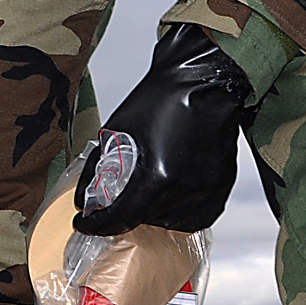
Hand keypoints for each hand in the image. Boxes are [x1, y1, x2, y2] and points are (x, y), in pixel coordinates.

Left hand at [75, 25, 251, 235]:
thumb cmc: (162, 98)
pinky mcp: (221, 185)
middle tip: (115, 202)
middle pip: (146, 222)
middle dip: (125, 215)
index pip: (122, 217)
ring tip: (143, 197)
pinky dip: (181, 214)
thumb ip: (96, 170)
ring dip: (154, 216)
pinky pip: (200, 216)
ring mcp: (206, 189)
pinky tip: (169, 198)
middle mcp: (185, 189)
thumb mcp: (116, 132)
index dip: (98, 225)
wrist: (202, 80)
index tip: (86, 223)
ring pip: (174, 224)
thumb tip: (84, 198)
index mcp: (158, 176)